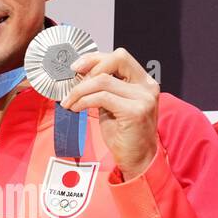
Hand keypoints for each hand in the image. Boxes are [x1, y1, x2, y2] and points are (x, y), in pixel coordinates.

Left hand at [61, 48, 158, 178]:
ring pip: (104, 80)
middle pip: (117, 59)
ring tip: (70, 102)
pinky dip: (84, 101)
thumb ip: (104, 88)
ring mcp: (143, 98)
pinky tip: (76, 109)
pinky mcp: (135, 111)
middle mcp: (147, 86)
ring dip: (80, 90)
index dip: (96, 58)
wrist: (138, 160)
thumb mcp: (112, 105)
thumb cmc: (124, 134)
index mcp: (143, 81)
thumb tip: (81, 75)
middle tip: (73, 84)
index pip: (119, 57)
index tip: (76, 67)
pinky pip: (102, 97)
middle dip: (90, 67)